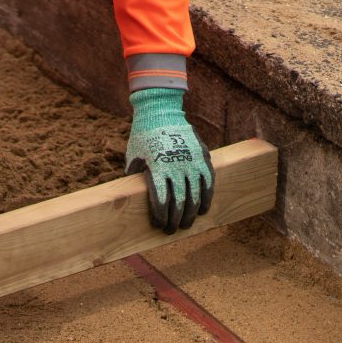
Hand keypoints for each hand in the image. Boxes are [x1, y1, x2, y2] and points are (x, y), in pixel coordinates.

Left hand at [126, 88, 212, 233]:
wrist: (161, 112)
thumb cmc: (142, 138)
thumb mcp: (133, 158)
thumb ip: (136, 179)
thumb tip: (133, 201)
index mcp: (157, 167)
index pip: (161, 200)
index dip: (161, 217)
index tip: (159, 226)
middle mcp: (176, 165)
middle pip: (179, 202)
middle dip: (175, 220)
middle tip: (172, 230)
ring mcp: (192, 161)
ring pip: (195, 195)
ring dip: (191, 213)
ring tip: (186, 224)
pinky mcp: (203, 156)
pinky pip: (208, 182)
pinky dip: (206, 197)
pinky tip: (203, 209)